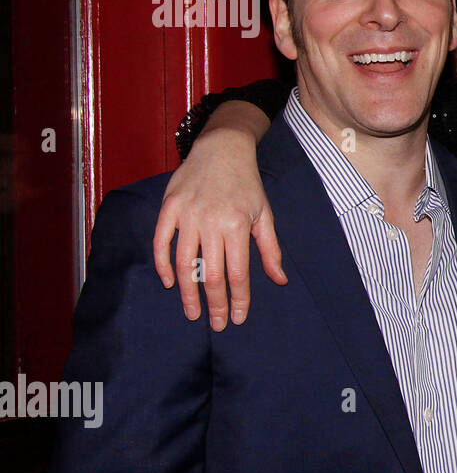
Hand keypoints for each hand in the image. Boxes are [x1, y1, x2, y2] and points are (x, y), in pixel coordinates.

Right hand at [152, 108, 284, 330]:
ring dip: (187, 292)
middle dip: (214, 304)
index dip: (238, 299)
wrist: (221, 148)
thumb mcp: (264, 214)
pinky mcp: (169, 208)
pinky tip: (170, 283)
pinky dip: (163, 265)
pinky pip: (161, 242)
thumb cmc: (246, 184)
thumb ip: (270, 250)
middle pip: (210, 274)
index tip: (238, 319)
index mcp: (237, 226)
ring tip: (192, 312)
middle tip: (216, 324)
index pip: (238, 273)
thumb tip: (279, 281)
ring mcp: (187, 215)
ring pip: (183, 263)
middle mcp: (211, 222)